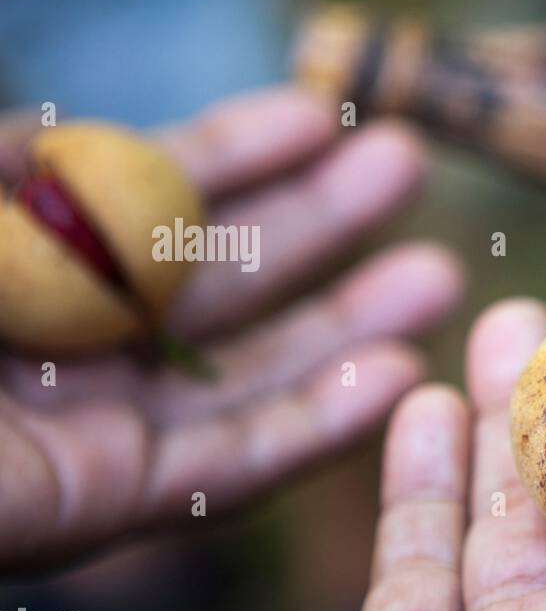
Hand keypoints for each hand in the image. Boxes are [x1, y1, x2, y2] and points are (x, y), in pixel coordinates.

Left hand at [0, 88, 461, 572]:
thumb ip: (16, 167)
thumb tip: (69, 125)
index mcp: (21, 248)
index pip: (149, 190)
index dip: (237, 148)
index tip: (318, 111)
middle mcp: (67, 331)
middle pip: (220, 275)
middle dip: (319, 219)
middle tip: (406, 168)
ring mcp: (95, 416)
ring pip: (250, 368)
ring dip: (350, 323)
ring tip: (438, 274)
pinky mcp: (112, 499)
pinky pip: (236, 461)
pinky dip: (322, 421)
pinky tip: (399, 375)